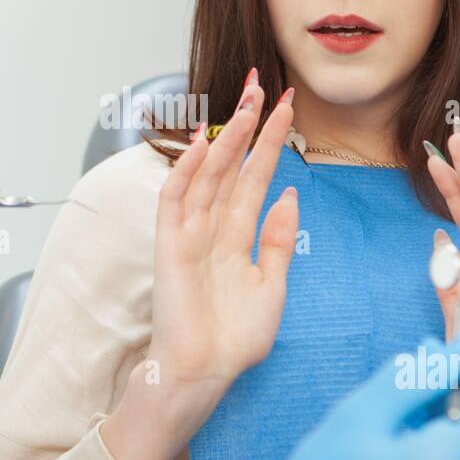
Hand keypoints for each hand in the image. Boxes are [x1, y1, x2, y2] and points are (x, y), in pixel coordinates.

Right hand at [101, 72, 299, 459]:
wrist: (206, 373)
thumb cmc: (235, 339)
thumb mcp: (273, 286)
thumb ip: (278, 241)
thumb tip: (290, 196)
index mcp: (238, 235)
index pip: (256, 176)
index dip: (272, 141)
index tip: (288, 106)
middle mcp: (213, 226)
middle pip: (232, 165)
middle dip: (250, 126)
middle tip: (266, 86)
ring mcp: (190, 233)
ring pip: (208, 173)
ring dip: (225, 138)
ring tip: (246, 103)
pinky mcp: (169, 245)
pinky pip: (176, 200)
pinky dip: (186, 170)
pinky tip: (201, 142)